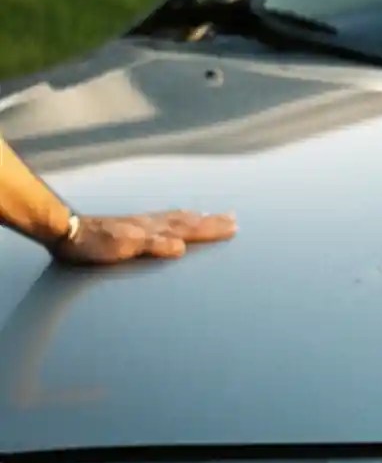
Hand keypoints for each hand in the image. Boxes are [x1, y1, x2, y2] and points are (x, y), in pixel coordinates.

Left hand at [50, 211, 237, 265]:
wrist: (67, 231)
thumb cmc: (94, 245)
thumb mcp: (124, 247)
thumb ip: (152, 245)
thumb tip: (181, 247)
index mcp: (155, 230)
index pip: (190, 229)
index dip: (211, 229)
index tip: (233, 226)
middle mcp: (153, 224)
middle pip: (188, 221)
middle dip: (211, 222)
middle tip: (233, 218)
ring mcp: (143, 223)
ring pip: (177, 219)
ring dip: (197, 218)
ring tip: (211, 215)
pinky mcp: (133, 226)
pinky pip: (164, 219)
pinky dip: (177, 218)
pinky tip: (175, 218)